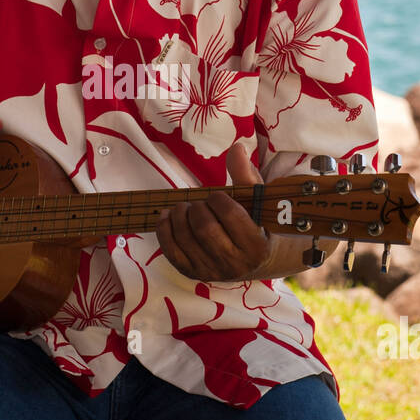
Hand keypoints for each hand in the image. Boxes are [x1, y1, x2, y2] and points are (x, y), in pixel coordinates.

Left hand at [155, 143, 277, 282]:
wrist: (251, 259)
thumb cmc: (253, 222)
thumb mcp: (255, 200)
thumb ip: (245, 174)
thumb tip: (237, 147)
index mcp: (256, 246)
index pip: (230, 215)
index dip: (218, 199)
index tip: (216, 196)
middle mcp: (234, 264)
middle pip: (205, 228)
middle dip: (197, 207)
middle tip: (198, 203)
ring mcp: (211, 271)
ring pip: (185, 238)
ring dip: (179, 214)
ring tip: (184, 207)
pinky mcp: (192, 273)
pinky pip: (170, 251)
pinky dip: (164, 229)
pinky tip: (168, 216)